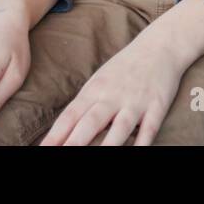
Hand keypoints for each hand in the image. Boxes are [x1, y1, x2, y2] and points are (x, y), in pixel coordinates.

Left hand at [40, 34, 187, 146]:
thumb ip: (83, 106)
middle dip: (75, 142)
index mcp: (95, 90)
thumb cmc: (125, 68)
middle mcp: (113, 96)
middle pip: (91, 122)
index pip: (70, 116)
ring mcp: (136, 101)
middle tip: (62, 156)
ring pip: (120, 127)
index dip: (55, 136)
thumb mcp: (100, 81)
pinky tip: (136, 152)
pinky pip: (150, 127)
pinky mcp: (157, 105)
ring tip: (97, 158)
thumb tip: (60, 133)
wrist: (160, 45)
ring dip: (108, 145)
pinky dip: (143, 142)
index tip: (43, 150)